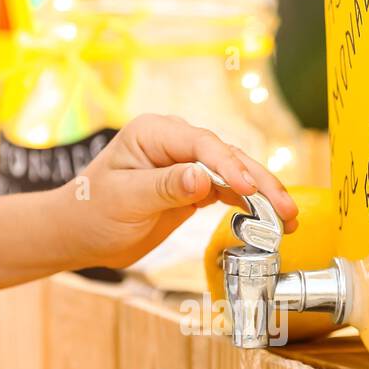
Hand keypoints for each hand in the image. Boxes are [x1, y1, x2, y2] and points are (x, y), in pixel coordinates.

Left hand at [61, 114, 298, 268]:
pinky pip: (228, 191)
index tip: (250, 190)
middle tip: (285, 210)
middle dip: (259, 183)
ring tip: (288, 219)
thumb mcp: (125, 199)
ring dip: (263, 195)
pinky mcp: (193, 187)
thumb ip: (165, 188)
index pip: (202, 144)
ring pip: (235, 174)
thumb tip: (204, 178)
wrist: (79, 235)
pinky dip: (250, 205)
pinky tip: (270, 219)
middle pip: (227, 156)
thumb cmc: (91, 212)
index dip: (230, 166)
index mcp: (154, 133)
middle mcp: (174, 143)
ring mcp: (187, 164)